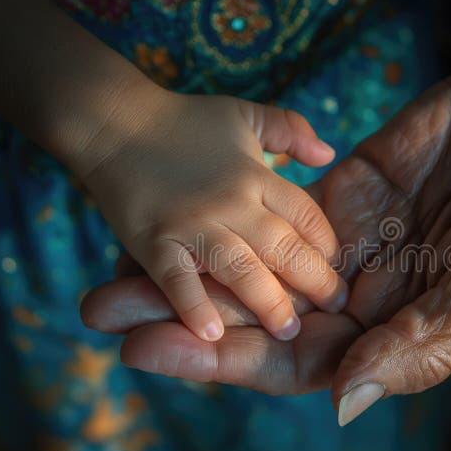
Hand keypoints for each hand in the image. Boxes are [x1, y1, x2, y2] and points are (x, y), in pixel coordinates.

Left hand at [82, 52, 450, 406]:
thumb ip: (418, 344)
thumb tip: (342, 405)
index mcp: (402, 333)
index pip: (296, 361)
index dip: (221, 359)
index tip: (147, 349)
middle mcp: (372, 292)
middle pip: (262, 313)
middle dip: (186, 313)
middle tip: (103, 307)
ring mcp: (360, 236)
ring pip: (262, 259)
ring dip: (198, 261)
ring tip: (120, 260)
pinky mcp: (356, 184)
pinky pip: (285, 204)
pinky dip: (238, 211)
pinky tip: (190, 213)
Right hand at [83, 89, 348, 341]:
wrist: (114, 120)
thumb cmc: (184, 120)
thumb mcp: (246, 114)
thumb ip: (290, 130)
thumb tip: (328, 155)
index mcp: (256, 175)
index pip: (305, 214)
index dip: (325, 243)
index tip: (336, 266)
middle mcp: (231, 202)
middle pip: (283, 247)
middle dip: (314, 281)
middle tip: (334, 308)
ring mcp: (191, 224)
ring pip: (240, 269)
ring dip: (267, 303)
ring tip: (288, 332)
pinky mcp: (154, 242)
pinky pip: (177, 280)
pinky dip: (192, 307)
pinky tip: (211, 335)